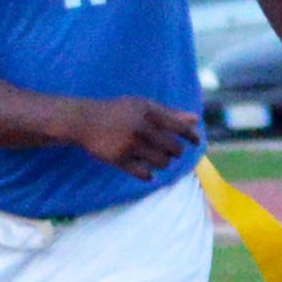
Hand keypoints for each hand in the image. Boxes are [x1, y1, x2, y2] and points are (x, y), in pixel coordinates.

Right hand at [76, 96, 201, 176]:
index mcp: (150, 113)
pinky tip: (147, 172)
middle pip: (173, 148)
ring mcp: (130, 145)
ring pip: (161, 162)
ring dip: (164, 163)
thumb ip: (170, 113)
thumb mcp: (144, 106)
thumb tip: (196, 120)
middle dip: (176, 151)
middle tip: (172, 151)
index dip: (191, 136)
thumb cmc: (119, 112)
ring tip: (159, 159)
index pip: (180, 128)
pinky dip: (149, 175)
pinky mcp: (119, 159)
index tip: (196, 142)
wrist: (85, 121)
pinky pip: (143, 174)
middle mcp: (142, 128)